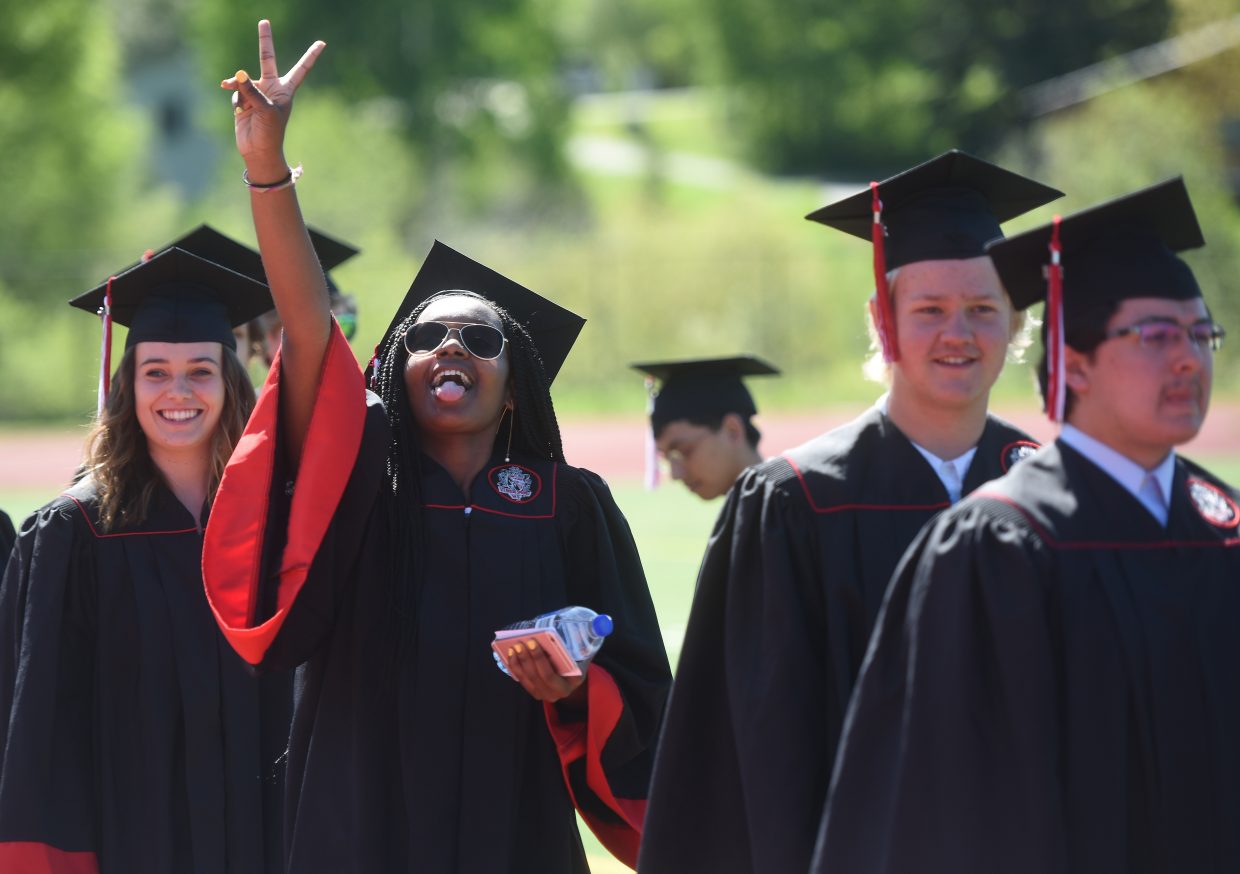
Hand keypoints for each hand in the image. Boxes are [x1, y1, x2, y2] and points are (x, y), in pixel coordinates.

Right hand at [221, 20, 324, 175]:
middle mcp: (272, 88)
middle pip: (267, 59)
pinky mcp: (243, 99)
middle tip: (264, 21)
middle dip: (265, 41)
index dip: (310, 56)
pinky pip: (235, 91)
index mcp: (285, 89)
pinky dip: (235, 99)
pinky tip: (238, 111)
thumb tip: (239, 74)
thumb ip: (252, 91)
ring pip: (244, 80)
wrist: (258, 150)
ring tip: (244, 107)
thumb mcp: (265, 111)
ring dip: (240, 90)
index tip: (322, 43)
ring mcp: (257, 92)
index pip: (301, 69)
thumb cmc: (270, 132)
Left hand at [506, 638, 587, 704]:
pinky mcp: (536, 692)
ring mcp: (546, 694)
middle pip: (539, 676)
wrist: (572, 675)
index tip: (532, 642)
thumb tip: (548, 633)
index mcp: (573, 681)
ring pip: (529, 680)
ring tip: (514, 647)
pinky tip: (511, 654)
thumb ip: (567, 646)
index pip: (553, 673)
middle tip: (520, 643)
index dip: (539, 658)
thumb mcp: (578, 652)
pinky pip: (523, 681)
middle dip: (528, 658)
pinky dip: (515, 667)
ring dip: (519, 662)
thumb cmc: (575, 658)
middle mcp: (559, 692)